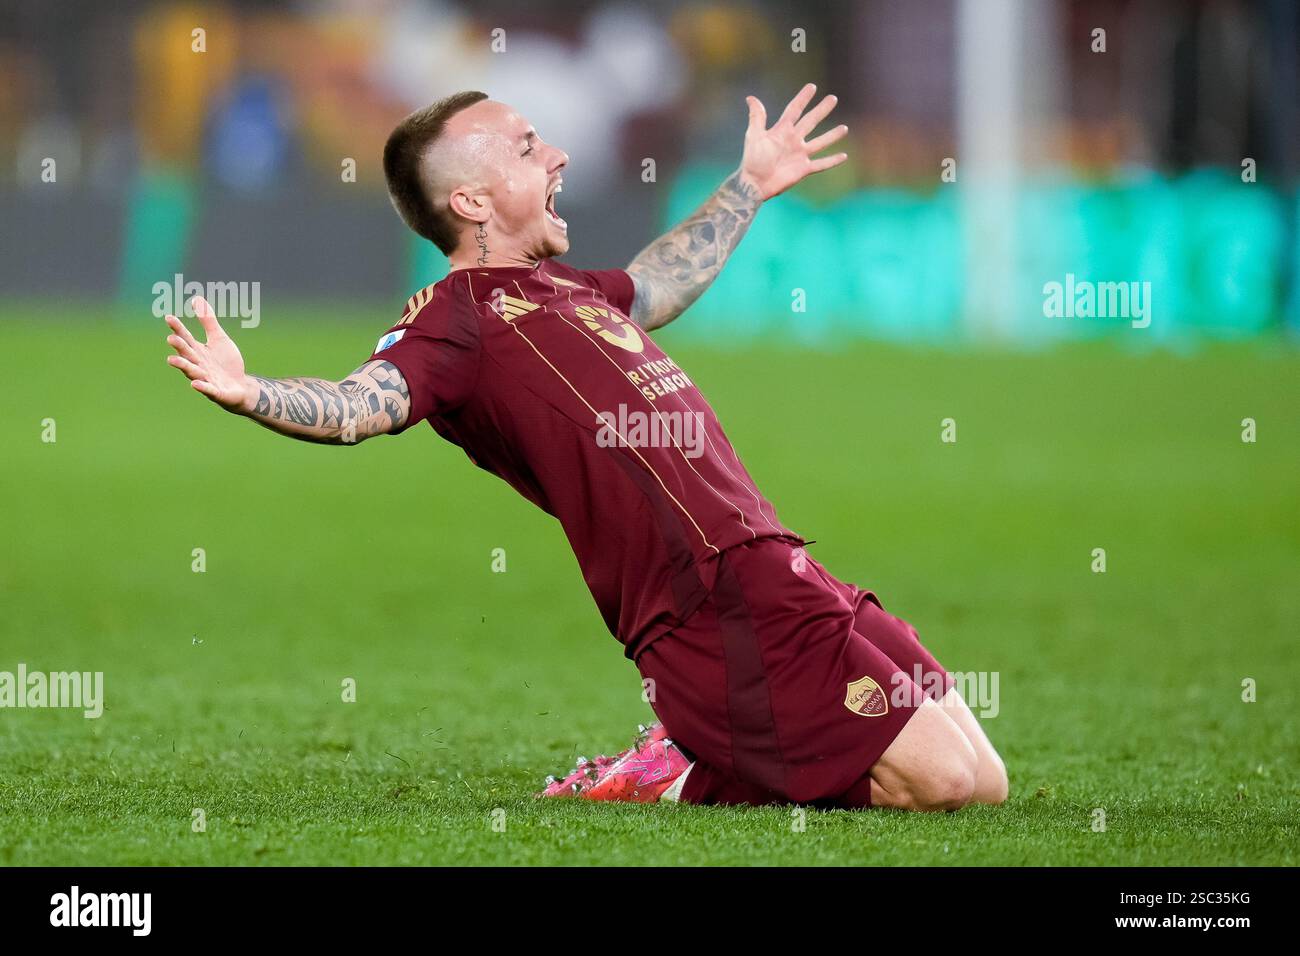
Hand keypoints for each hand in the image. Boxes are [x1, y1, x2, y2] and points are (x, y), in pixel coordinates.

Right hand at [164, 296, 254, 412]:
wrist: (241, 387)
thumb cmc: (226, 363)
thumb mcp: (218, 339)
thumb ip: (208, 321)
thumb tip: (196, 299)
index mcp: (198, 351)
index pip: (186, 338)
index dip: (178, 328)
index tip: (169, 317)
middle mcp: (198, 365)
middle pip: (187, 354)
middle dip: (179, 347)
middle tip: (171, 338)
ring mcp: (206, 379)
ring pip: (192, 372)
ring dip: (183, 366)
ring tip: (172, 360)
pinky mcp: (216, 392)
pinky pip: (208, 390)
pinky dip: (202, 387)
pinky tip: (194, 384)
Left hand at [738, 83, 847, 200]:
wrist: (755, 183)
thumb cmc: (753, 159)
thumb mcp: (755, 135)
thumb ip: (757, 117)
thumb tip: (751, 98)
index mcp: (782, 130)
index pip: (794, 110)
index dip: (803, 98)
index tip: (812, 87)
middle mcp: (794, 140)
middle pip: (811, 121)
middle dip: (821, 110)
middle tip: (833, 98)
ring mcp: (800, 154)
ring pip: (820, 142)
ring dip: (832, 135)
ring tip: (844, 128)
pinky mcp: (803, 169)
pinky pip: (821, 164)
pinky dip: (832, 160)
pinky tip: (844, 156)